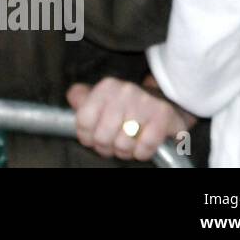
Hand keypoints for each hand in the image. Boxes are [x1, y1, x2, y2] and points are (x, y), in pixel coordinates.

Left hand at [67, 77, 191, 161]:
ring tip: (127, 143)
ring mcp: (145, 103)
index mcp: (107, 87)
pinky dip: (141, 152)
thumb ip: (83, 98)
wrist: (166, 102)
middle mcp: (125, 91)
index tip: (91, 138)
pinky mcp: (163, 116)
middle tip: (111, 144)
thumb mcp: (102, 97)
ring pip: (123, 144)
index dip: (85, 136)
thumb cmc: (128, 105)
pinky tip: (141, 145)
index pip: (83, 121)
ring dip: (125, 151)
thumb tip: (73, 98)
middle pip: (102, 136)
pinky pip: (144, 148)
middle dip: (105, 147)